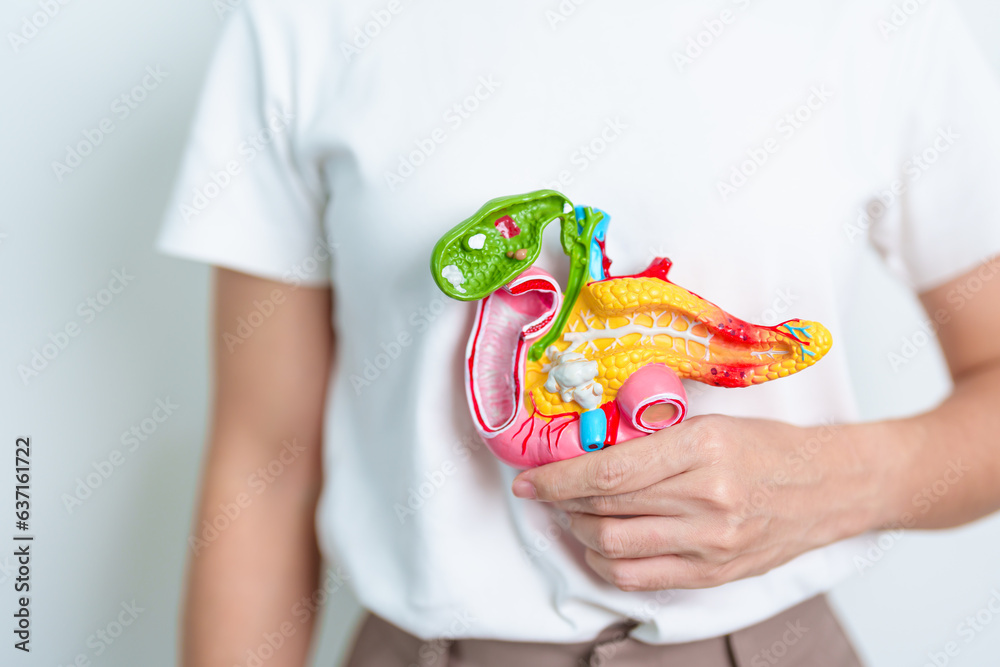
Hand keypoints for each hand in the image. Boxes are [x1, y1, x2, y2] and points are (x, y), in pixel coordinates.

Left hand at [511, 414, 880, 590]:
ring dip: (579, 533)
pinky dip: (607, 564)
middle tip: (547, 492)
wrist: (830, 486)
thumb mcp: (711, 426)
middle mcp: (706, 499)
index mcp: (703, 449)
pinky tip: (601, 545)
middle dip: (561, 503)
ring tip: (574, 515)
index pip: (609, 471)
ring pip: (615, 548)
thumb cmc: (768, 449)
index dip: (558, 478)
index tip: (529, 478)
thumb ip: (653, 441)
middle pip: (605, 511)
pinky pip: (640, 578)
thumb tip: (587, 452)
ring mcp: (711, 543)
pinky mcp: (714, 574)